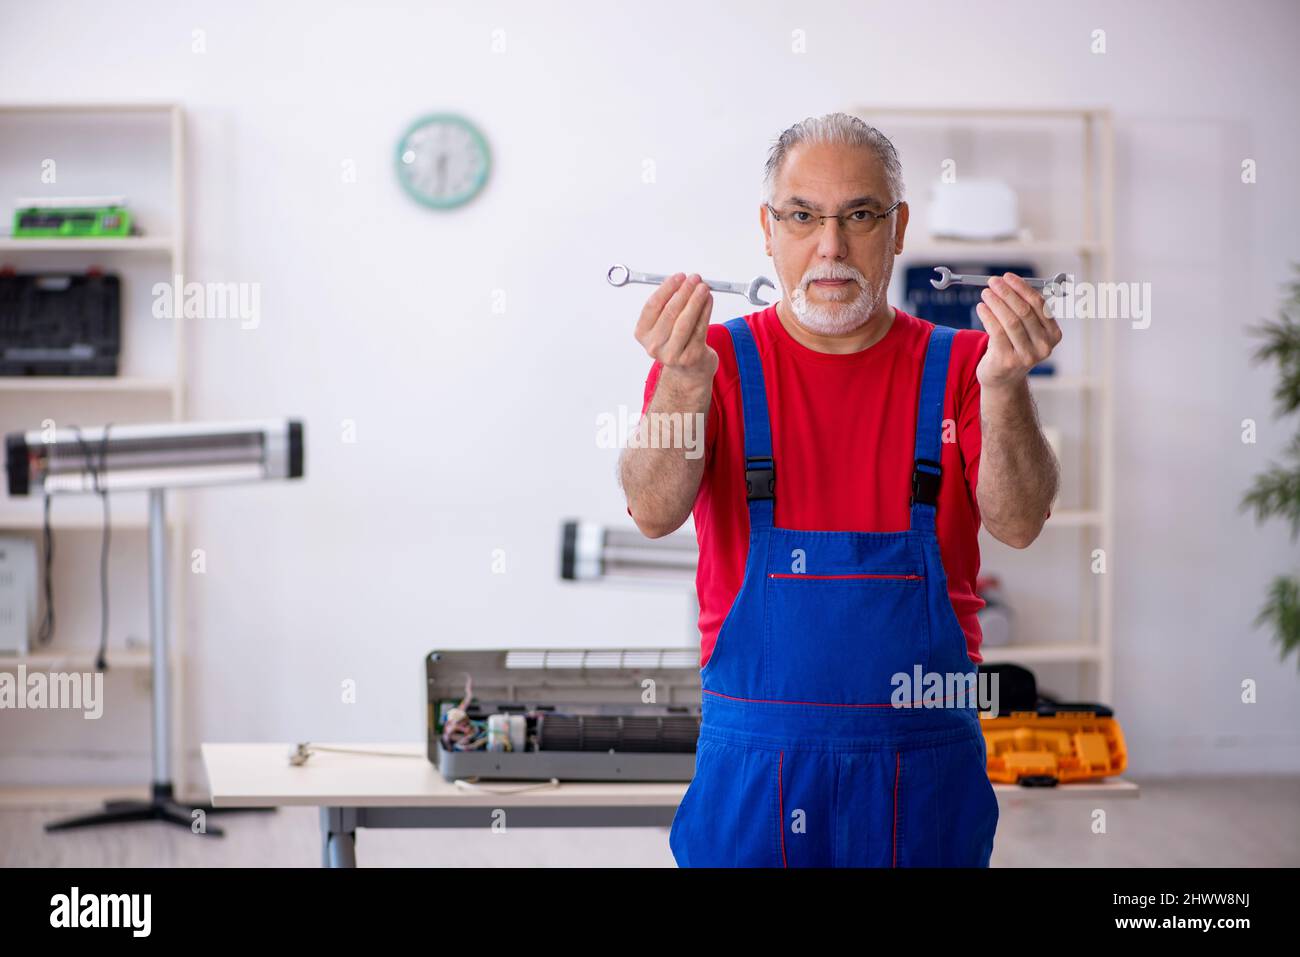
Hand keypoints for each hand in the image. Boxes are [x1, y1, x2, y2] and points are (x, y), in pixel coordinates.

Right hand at [634, 273, 716, 387]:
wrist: (687, 371)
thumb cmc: (675, 342)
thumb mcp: (663, 325)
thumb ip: (668, 305)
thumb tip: (683, 282)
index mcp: (642, 334)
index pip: (653, 306)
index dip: (667, 288)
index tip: (679, 277)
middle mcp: (654, 345)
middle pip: (670, 312)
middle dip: (684, 291)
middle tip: (694, 278)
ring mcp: (672, 354)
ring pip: (686, 321)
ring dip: (696, 300)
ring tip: (703, 287)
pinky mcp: (691, 357)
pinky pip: (700, 329)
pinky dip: (705, 311)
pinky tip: (708, 301)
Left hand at [974, 273, 1062, 390]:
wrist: (1003, 378)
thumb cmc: (1013, 347)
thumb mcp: (1025, 330)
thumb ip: (1024, 309)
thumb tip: (1008, 283)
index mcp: (1053, 334)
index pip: (1039, 305)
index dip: (1022, 288)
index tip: (1008, 277)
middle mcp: (1044, 346)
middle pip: (1024, 312)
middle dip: (1007, 293)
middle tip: (993, 282)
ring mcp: (1027, 356)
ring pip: (1010, 321)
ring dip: (996, 303)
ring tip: (986, 293)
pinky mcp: (1008, 361)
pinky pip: (997, 332)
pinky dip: (988, 316)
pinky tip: (981, 307)